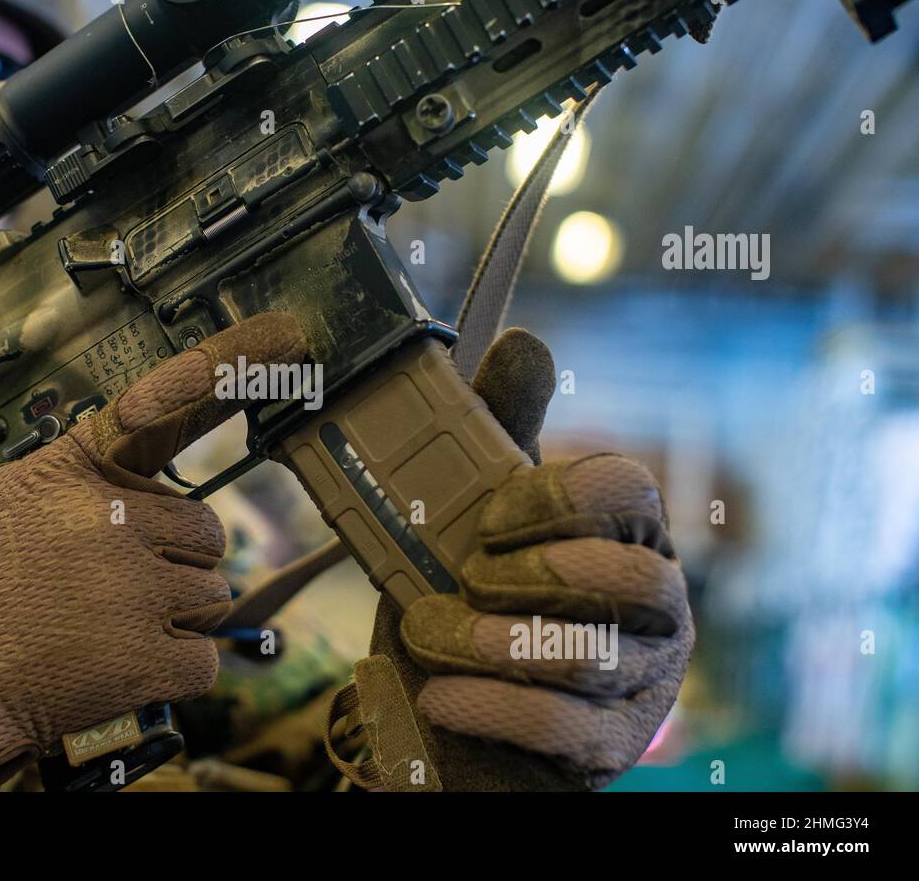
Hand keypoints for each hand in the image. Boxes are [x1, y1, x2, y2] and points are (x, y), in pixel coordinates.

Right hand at [0, 313, 305, 789]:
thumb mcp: (7, 494)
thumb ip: (77, 470)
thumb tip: (134, 474)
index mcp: (82, 475)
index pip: (158, 408)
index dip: (223, 368)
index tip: (282, 333)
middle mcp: (118, 522)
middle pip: (209, 533)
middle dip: (181, 559)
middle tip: (128, 585)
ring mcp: (138, 592)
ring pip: (213, 595)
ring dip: (177, 615)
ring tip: (113, 627)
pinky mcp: (148, 660)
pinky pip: (206, 658)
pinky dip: (177, 667)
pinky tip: (127, 664)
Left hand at [369, 329, 693, 790]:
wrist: (459, 715)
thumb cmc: (473, 603)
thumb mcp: (470, 519)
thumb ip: (499, 439)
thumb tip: (526, 341)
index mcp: (625, 531)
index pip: (628, 489)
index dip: (556, 498)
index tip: (486, 520)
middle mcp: (655, 604)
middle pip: (632, 578)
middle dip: (535, 576)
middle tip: (466, 580)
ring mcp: (643, 680)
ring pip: (594, 656)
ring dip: (496, 643)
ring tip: (432, 636)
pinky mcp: (612, 747)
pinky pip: (565, 726)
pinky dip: (489, 706)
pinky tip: (438, 695)